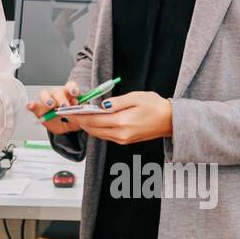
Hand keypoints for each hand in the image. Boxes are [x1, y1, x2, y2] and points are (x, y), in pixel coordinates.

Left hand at [30, 88, 172, 143]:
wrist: (170, 121)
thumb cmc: (155, 106)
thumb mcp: (136, 97)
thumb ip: (116, 102)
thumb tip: (101, 105)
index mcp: (123, 122)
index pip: (94, 120)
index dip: (80, 115)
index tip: (69, 110)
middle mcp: (121, 134)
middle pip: (93, 129)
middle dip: (80, 121)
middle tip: (69, 113)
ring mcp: (123, 139)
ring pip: (98, 134)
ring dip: (87, 126)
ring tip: (78, 116)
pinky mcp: (125, 141)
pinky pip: (105, 136)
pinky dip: (97, 129)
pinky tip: (92, 121)